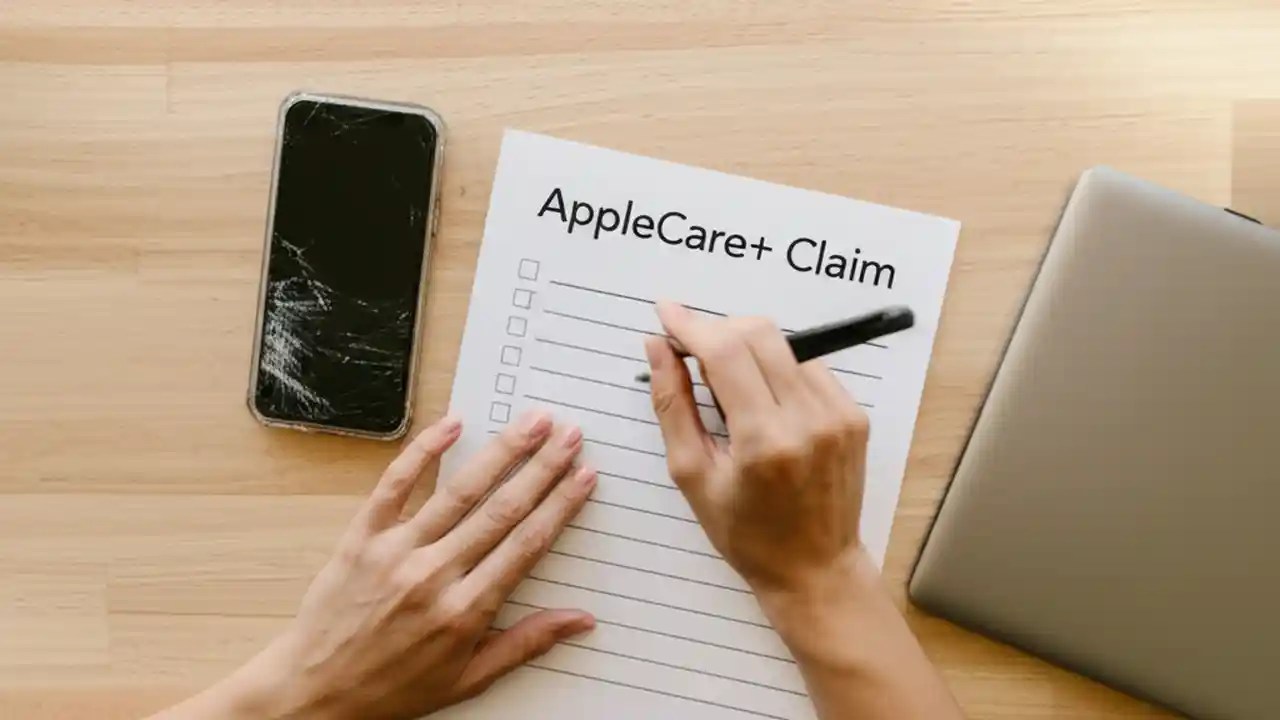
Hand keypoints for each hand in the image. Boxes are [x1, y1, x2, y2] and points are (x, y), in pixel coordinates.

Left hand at [152, 413, 596, 719]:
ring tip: (531, 423)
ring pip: (459, 491)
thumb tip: (581, 620)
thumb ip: (526, 643)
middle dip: (542, 468)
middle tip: (569, 435)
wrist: (316, 692)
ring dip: (501, 452)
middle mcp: (434, 576)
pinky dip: (423, 451)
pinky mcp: (362, 538)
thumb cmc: (393, 688)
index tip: (584, 476)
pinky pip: (395, 485)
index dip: (560, 506)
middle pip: (501, 510)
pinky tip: (452, 425)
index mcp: (465, 612)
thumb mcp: (468, 679)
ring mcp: (396, 552)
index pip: (526, 546)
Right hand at [644, 302, 869, 597]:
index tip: (666, 312)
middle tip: (690, 350)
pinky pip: (808, 367)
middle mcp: (809, 420)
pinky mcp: (854, 414)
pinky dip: (777, 370)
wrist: (815, 569)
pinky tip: (763, 402)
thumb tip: (657, 348)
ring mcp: (838, 414)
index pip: (725, 353)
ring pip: (784, 345)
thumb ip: (672, 405)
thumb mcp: (693, 475)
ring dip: (747, 349)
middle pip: (758, 334)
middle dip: (717, 330)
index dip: (691, 325)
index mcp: (764, 441)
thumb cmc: (747, 533)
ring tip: (727, 387)